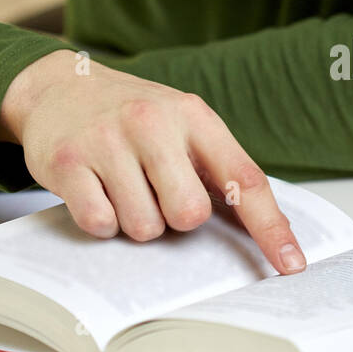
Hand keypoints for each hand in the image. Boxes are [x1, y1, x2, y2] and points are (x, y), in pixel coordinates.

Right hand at [0, 51, 305, 272]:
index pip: (244, 180)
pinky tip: (97, 190)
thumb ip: (218, 169)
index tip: (291, 264)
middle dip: (176, 219)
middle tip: (158, 192)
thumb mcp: (184, 126)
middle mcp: (153, 122)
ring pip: (144, 228)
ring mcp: (108, 140)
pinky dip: (102, 221)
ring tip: (123, 186)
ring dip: (137, 222)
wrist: (60, 87)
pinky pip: (100, 224)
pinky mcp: (67, 162)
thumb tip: (266, 231)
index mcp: (195, 117)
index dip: (271, 228)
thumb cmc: (134, 118)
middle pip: (189, 215)